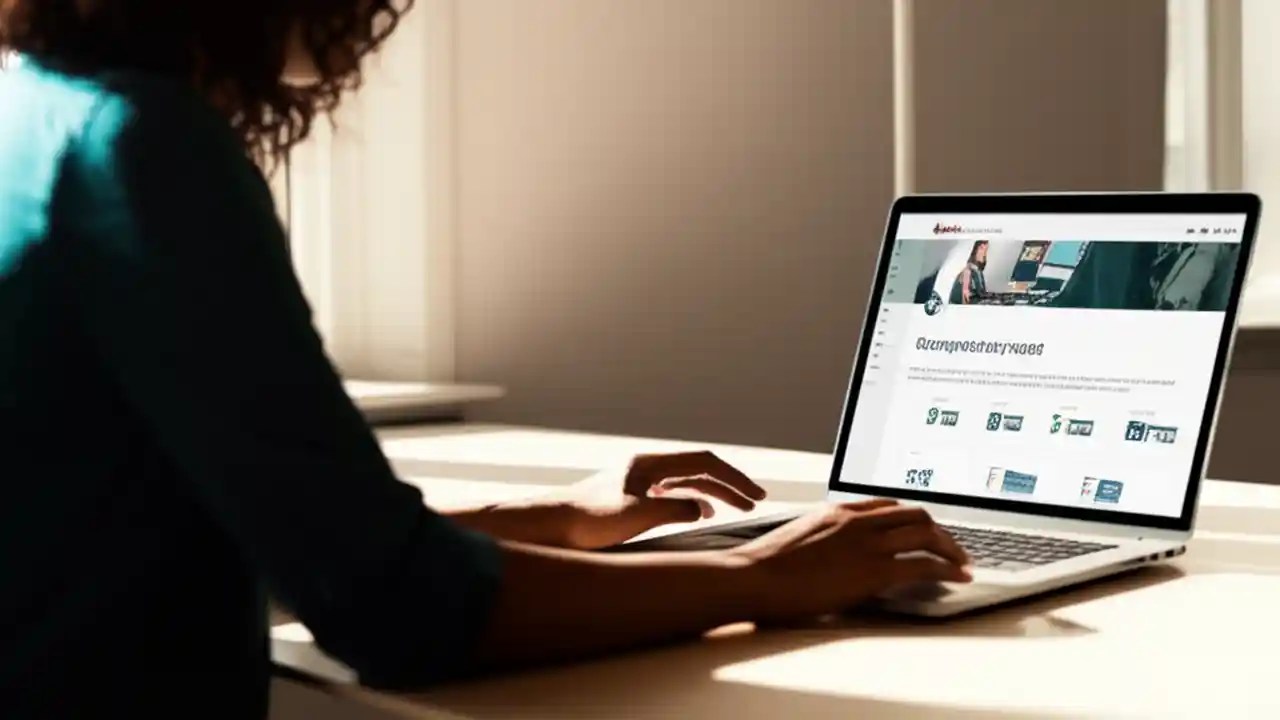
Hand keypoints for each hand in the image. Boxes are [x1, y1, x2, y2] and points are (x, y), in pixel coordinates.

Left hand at [548, 451, 767, 549]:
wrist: (551, 525)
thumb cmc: (589, 519)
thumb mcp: (638, 515)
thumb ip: (675, 508)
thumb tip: (702, 507)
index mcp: (649, 464)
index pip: (703, 463)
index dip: (733, 478)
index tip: (756, 495)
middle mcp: (646, 468)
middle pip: (697, 470)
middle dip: (729, 484)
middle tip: (756, 501)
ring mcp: (638, 481)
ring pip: (685, 481)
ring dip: (713, 493)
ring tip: (736, 508)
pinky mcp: (631, 497)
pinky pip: (671, 493)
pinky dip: (692, 500)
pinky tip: (701, 513)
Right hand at [731, 499, 971, 620]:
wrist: (754, 577)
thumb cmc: (765, 566)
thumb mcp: (798, 540)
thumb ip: (822, 540)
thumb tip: (833, 556)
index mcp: (837, 511)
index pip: (886, 505)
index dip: (911, 517)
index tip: (922, 530)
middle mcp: (857, 520)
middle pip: (914, 513)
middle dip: (939, 530)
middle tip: (951, 547)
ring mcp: (867, 542)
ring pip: (926, 532)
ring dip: (950, 547)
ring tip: (962, 562)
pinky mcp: (874, 569)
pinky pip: (923, 564)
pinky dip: (947, 569)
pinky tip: (959, 577)